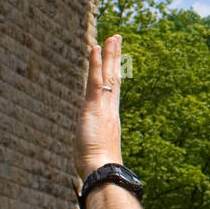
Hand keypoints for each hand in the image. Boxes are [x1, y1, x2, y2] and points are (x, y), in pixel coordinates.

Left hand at [76, 34, 123, 178]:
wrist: (103, 171)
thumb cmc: (99, 169)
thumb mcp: (95, 154)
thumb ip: (95, 149)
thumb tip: (92, 161)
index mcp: (110, 118)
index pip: (113, 91)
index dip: (114, 74)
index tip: (115, 61)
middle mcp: (110, 109)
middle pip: (114, 78)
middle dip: (115, 58)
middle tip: (117, 39)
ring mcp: (104, 107)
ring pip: (108, 75)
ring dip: (110, 54)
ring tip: (112, 37)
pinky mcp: (95, 107)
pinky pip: (96, 81)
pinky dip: (96, 64)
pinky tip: (96, 48)